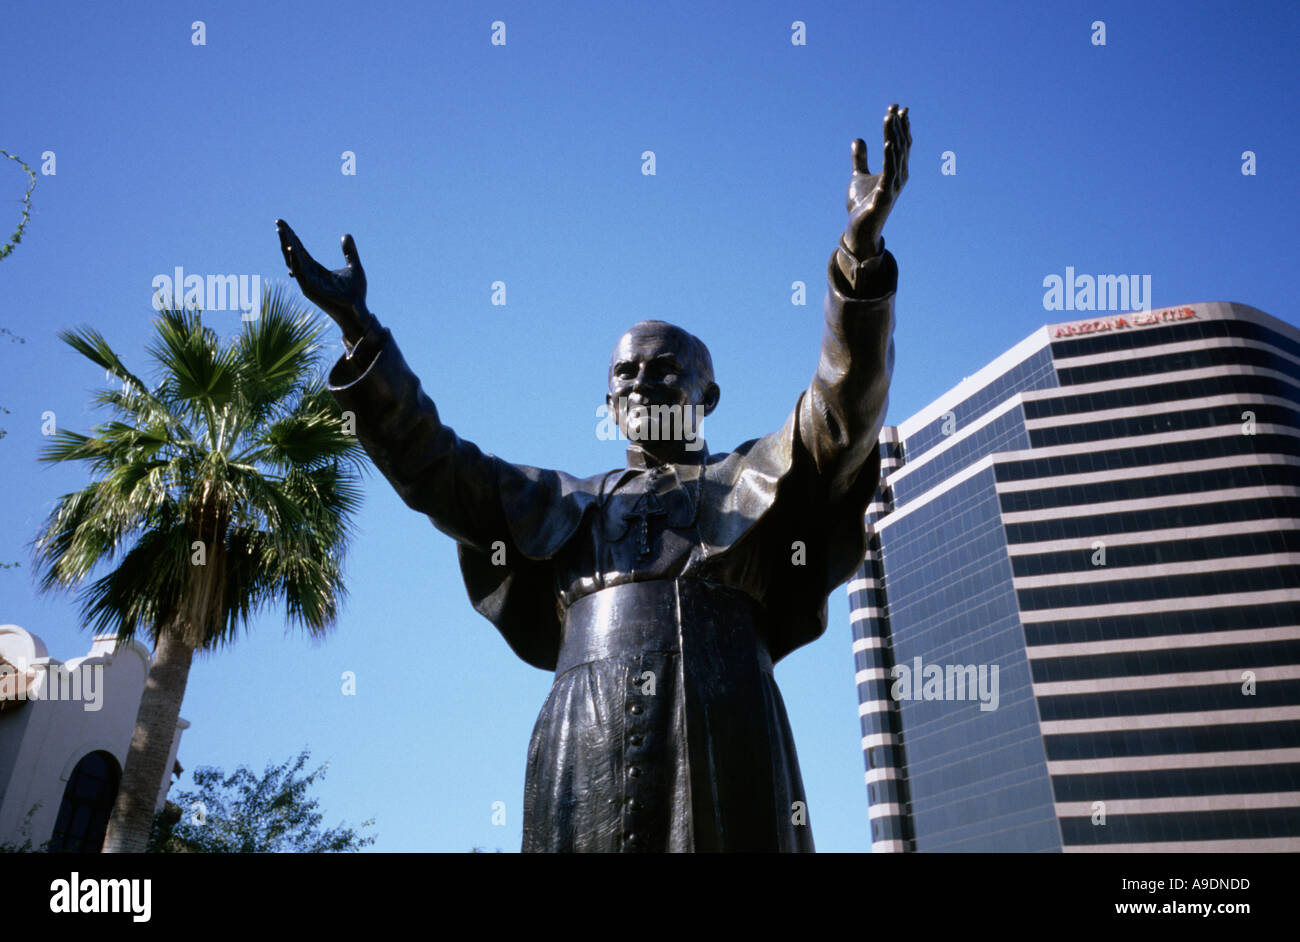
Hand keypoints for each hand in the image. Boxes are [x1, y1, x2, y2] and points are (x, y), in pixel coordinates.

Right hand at [275, 220, 371, 341]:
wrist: (358, 310)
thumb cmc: (355, 293)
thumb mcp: (354, 267)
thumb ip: (349, 252)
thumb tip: (346, 234)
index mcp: (316, 270)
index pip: (300, 250)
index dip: (292, 237)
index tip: (284, 224)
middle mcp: (309, 275)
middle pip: (293, 253)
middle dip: (285, 238)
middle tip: (279, 222)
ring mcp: (308, 282)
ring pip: (293, 261)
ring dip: (287, 245)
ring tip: (282, 230)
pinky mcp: (311, 289)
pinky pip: (300, 272)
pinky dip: (295, 260)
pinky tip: (291, 248)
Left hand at [843, 104, 909, 258]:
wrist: (859, 230)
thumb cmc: (862, 206)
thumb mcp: (859, 177)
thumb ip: (860, 158)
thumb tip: (858, 138)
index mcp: (896, 171)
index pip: (901, 143)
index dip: (900, 125)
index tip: (897, 107)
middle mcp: (899, 177)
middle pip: (900, 146)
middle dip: (897, 126)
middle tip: (894, 107)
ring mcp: (893, 186)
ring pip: (896, 156)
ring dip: (893, 135)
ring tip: (889, 118)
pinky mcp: (884, 195)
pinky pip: (889, 173)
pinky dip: (890, 157)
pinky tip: (888, 142)